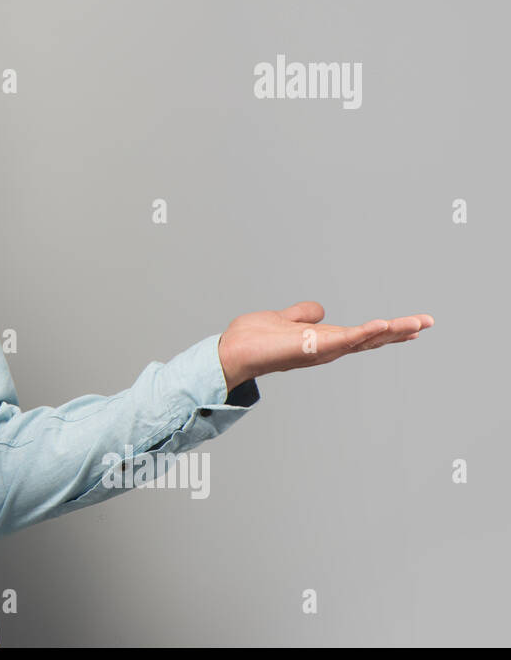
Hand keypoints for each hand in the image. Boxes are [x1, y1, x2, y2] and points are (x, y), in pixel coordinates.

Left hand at [218, 301, 433, 391]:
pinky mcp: (310, 347)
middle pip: (370, 340)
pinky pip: (342, 340)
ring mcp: (320, 349)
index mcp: (323, 339)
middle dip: (399, 332)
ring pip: (363, 340)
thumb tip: (318, 309)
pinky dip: (362, 333)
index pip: (362, 335)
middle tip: (428, 322)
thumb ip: (302, 315)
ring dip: (390, 332)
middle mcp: (326, 348)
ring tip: (416, 323)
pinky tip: (382, 325)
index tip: (415, 326)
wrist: (231, 351)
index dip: (387, 331)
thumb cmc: (253, 339)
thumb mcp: (284, 320)